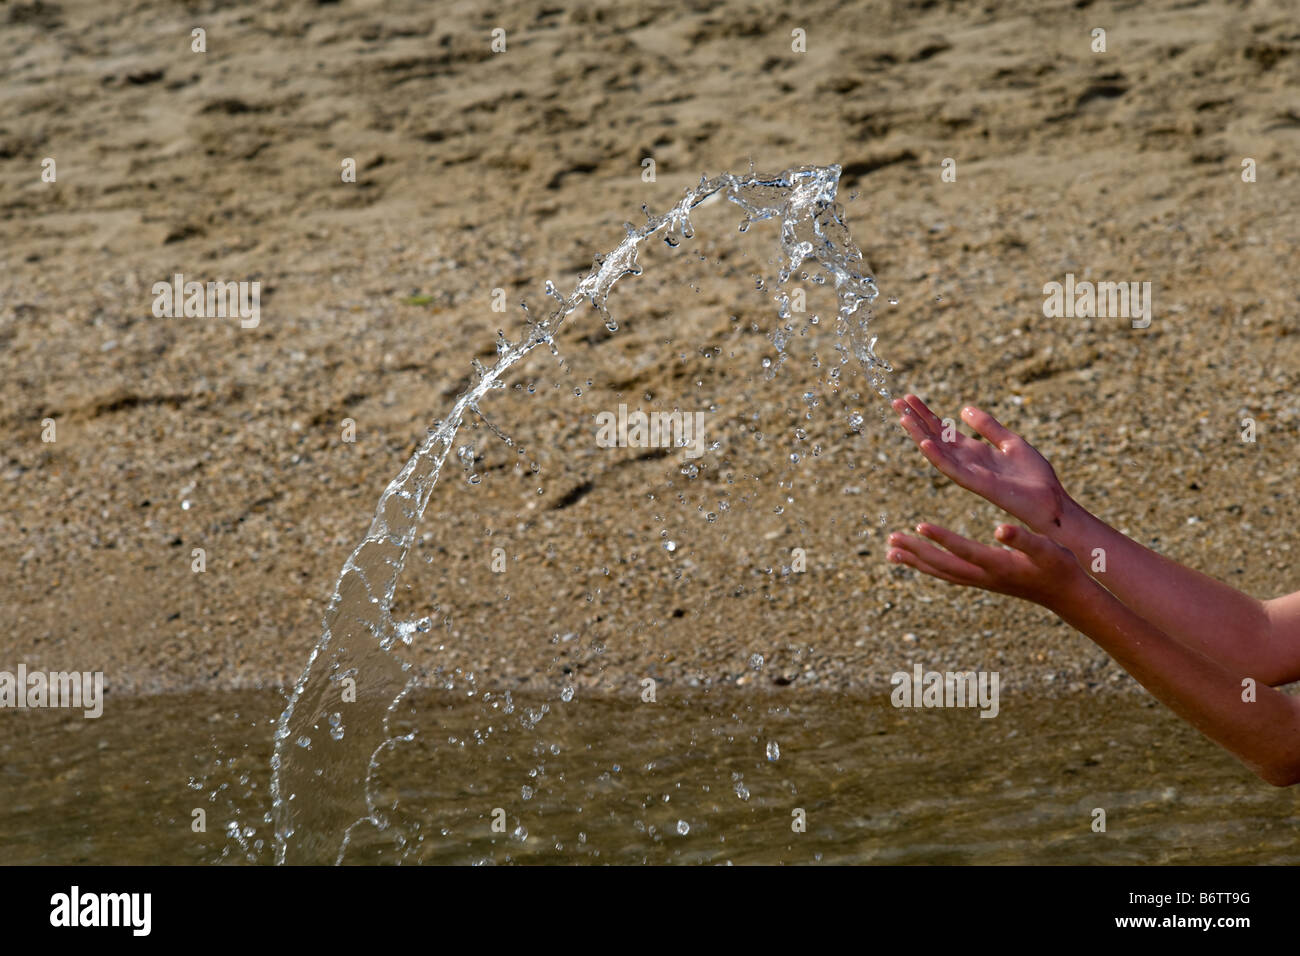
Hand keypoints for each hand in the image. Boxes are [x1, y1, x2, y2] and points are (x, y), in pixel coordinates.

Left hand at [887, 522, 1086, 611]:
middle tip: (890, 539)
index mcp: (999, 565)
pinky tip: (916, 560)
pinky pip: (948, 574)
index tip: (918, 525)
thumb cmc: (1059, 567)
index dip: (941, 538)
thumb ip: (1025, 539)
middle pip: (943, 565)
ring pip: (941, 572)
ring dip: (915, 562)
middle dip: (916, 553)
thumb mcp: (1048, 549)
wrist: (1065, 593)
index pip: (964, 551)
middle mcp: (984, 577)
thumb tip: (1002, 529)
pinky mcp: (981, 581)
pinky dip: (928, 567)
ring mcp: (980, 581)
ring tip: (890, 553)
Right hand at [893, 394, 1068, 533]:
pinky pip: (953, 469)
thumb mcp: (1011, 442)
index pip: (943, 431)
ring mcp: (970, 473)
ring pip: (938, 452)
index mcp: (974, 452)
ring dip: (920, 435)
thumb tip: (963, 409)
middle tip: (895, 402)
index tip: (908, 398)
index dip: (926, 414)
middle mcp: (967, 462)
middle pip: (935, 438)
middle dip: (916, 420)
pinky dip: (938, 456)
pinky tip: (925, 443)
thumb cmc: (1035, 478)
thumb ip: (988, 427)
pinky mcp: (979, 484)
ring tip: (903, 417)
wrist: (1051, 503)